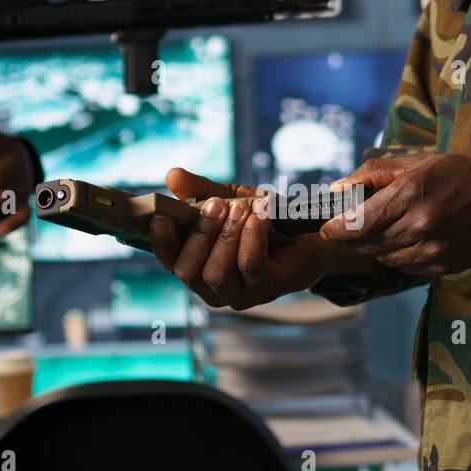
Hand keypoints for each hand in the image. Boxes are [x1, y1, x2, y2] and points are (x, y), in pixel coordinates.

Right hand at [148, 168, 374, 309]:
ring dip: (226, 237)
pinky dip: (252, 239)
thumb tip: (172, 176)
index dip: (161, 242)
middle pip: (187, 271)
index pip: (168, 259)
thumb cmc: (262, 219)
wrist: (309, 235)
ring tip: (240, 209)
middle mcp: (209, 285)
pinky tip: (259, 217)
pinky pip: (249, 268)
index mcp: (195, 262)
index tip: (162, 217)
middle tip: (215, 205)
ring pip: (215, 273)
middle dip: (200, 235)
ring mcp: (234, 294)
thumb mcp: (229, 197)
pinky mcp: (262, 291)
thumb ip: (200, 189)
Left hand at [319, 148, 470, 275]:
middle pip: (364, 245)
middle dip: (351, 236)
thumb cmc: (467, 172)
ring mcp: (433, 252)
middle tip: (350, 224)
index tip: (326, 226)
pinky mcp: (443, 268)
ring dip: (374, 247)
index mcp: (411, 196)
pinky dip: (397, 256)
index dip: (334, 229)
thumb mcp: (419, 162)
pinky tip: (407, 238)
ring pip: (383, 258)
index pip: (354, 224)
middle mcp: (420, 228)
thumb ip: (374, 175)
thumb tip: (337, 189)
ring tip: (382, 228)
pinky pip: (405, 267)